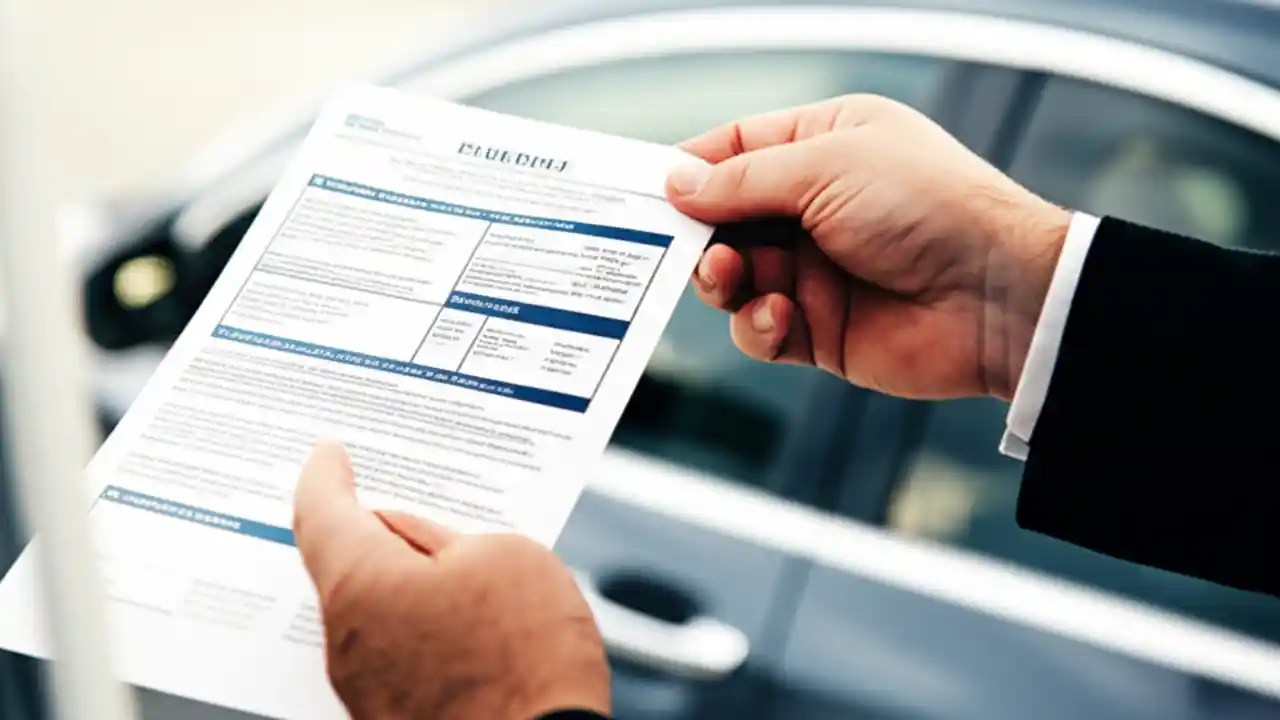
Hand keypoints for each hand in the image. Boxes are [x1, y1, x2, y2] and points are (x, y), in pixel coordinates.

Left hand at [293, 441, 609, 719]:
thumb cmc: (526, 658)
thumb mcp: (504, 556)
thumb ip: (444, 536)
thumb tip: (413, 540)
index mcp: (362, 584)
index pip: (321, 512)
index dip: (324, 474)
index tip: (328, 452)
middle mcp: (347, 639)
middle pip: (346, 563)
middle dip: (378, 531)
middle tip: (409, 500)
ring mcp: (366, 687)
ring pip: (373, 611)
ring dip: (405, 582)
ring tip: (462, 567)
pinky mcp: (392, 716)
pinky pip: (394, 652)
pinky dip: (419, 625)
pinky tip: (466, 622)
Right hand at [666, 94, 1069, 399]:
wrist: (997, 296)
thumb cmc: (931, 207)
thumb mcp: (827, 166)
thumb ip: (744, 179)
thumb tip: (677, 182)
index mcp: (825, 144)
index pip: (738, 149)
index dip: (692, 169)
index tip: (649, 188)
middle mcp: (816, 206)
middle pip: (724, 219)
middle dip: (699, 232)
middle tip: (683, 242)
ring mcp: (816, 269)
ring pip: (733, 277)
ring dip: (722, 279)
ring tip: (731, 275)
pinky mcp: (820, 329)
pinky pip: (760, 329)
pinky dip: (758, 325)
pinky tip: (782, 316)